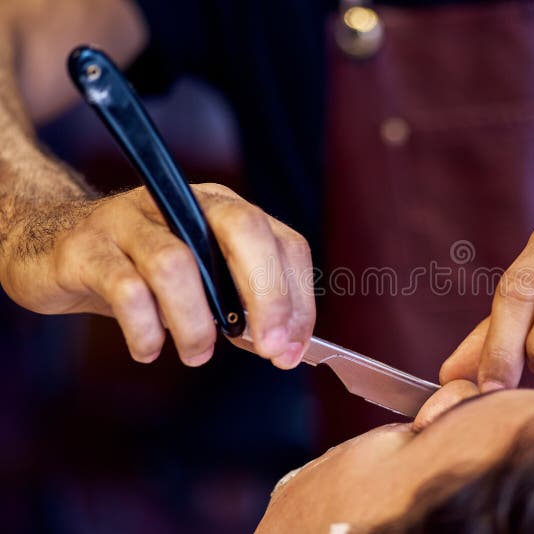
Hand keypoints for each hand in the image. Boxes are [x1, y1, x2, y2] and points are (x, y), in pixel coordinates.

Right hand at [0, 183, 314, 367]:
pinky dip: (145, 330)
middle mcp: (182, 202)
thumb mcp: (200, 279)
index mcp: (221, 209)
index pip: (281, 241)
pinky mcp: (86, 247)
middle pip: (243, 231)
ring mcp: (131, 220)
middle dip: (268, 296)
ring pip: (178, 264)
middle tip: (269, 350)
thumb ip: (241, 305)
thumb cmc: (139, 268)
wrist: (52, 246)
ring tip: (197, 353)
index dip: (297, 297)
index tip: (292, 347)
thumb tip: (284, 345)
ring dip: (196, 323)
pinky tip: (147, 348)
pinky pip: (125, 290)